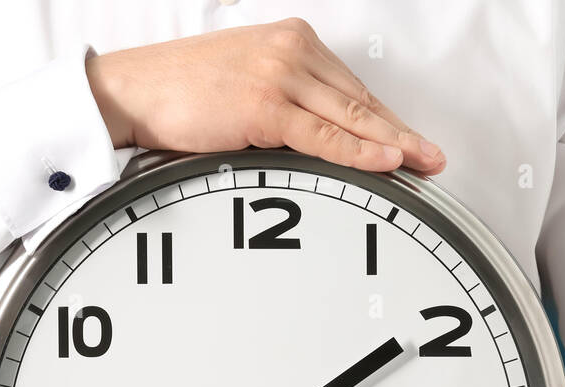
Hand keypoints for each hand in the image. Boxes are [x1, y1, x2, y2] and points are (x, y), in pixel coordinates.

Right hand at [86, 18, 445, 174]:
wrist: (131, 90)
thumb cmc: (179, 93)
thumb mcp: (243, 86)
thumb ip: (284, 101)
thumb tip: (316, 135)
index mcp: (290, 41)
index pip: (350, 88)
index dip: (385, 120)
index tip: (411, 141)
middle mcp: (291, 51)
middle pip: (359, 102)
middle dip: (399, 134)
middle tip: (433, 158)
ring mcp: (279, 76)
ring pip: (349, 117)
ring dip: (391, 145)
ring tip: (422, 165)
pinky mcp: (264, 106)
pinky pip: (322, 136)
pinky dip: (358, 152)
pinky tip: (386, 161)